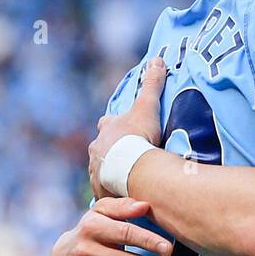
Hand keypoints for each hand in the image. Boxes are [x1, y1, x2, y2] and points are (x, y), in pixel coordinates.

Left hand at [89, 57, 166, 197]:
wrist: (131, 170)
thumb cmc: (138, 137)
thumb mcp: (147, 107)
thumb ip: (152, 85)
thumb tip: (157, 59)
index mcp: (106, 130)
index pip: (107, 124)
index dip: (113, 125)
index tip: (122, 129)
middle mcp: (96, 150)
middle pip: (101, 148)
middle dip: (111, 151)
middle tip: (125, 157)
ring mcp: (97, 171)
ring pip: (102, 170)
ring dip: (111, 172)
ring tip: (125, 179)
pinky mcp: (101, 190)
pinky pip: (106, 191)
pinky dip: (113, 191)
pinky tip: (123, 196)